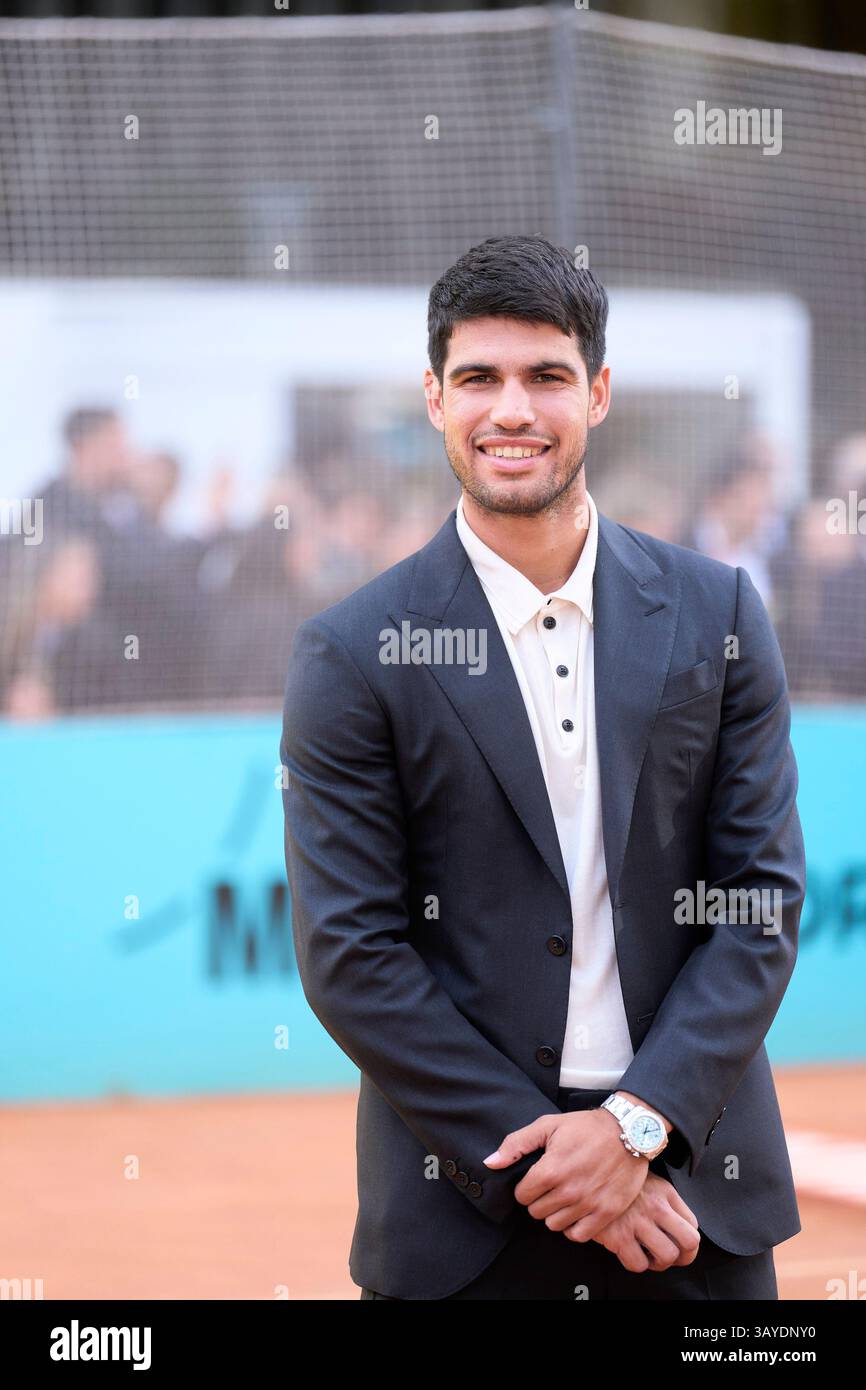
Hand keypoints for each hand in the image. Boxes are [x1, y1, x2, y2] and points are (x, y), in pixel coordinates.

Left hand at [483, 1109, 648, 1240]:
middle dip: (539, 1200)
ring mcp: (588, 1204)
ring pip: (554, 1225)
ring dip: (556, 1213)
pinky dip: (574, 1226)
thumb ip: (516, 1144)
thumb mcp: (548, 1125)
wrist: (628, 1131)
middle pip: (536, 1212)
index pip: (521, 1196)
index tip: (536, 1179)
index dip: (526, 1187)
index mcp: (550, 1170)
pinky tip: (576, 1211)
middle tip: (551, 1186)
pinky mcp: (606, 1212)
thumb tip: (491, 1163)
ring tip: (564, 1197)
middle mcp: (568, 1190)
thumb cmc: (586, 1127)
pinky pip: (578, 1235)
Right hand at [588, 1172, 700, 1272]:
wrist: (585, 1174)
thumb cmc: (614, 1179)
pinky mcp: (618, 1236)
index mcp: (664, 1192)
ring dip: (658, 1263)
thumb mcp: (645, 1179)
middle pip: (690, 1242)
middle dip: (683, 1257)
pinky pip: (638, 1263)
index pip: (693, 1225)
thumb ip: (662, 1198)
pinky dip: (635, 1263)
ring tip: (647, 1256)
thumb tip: (675, 1225)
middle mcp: (655, 1206)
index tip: (676, 1245)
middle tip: (670, 1257)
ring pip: (667, 1256)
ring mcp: (638, 1221)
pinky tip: (628, 1252)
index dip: (687, 1242)